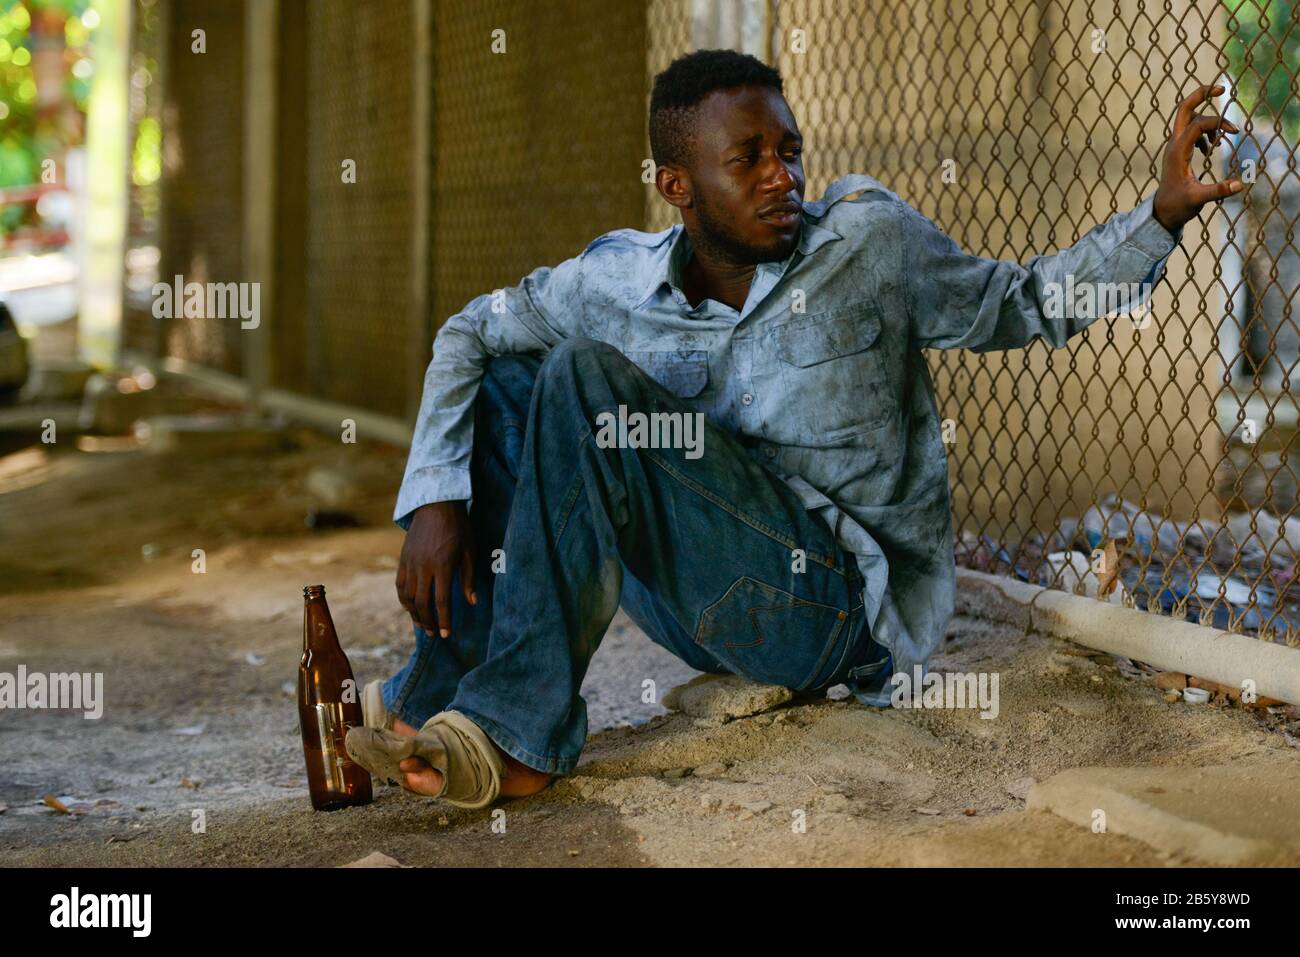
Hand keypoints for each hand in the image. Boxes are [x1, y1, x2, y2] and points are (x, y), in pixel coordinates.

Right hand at [395, 500, 477, 637]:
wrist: (436, 505)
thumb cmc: (459, 528)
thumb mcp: (470, 551)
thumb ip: (469, 578)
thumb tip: (472, 602)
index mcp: (443, 565)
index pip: (441, 601)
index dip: (444, 620)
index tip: (445, 634)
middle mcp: (423, 566)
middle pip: (422, 602)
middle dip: (427, 621)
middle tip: (432, 633)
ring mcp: (410, 563)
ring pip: (407, 596)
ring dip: (413, 614)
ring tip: (421, 625)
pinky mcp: (403, 559)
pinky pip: (399, 585)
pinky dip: (403, 599)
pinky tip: (410, 608)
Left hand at [1152, 83, 1243, 232]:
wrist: (1163, 212)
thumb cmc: (1178, 206)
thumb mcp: (1198, 200)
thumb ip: (1217, 191)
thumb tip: (1240, 183)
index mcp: (1177, 152)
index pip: (1197, 124)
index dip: (1217, 123)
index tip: (1234, 132)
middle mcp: (1174, 144)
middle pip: (1183, 109)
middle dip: (1201, 95)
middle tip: (1221, 87)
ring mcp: (1175, 146)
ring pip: (1188, 118)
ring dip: (1207, 118)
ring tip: (1223, 137)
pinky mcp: (1178, 150)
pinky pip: (1190, 129)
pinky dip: (1204, 131)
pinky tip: (1210, 148)